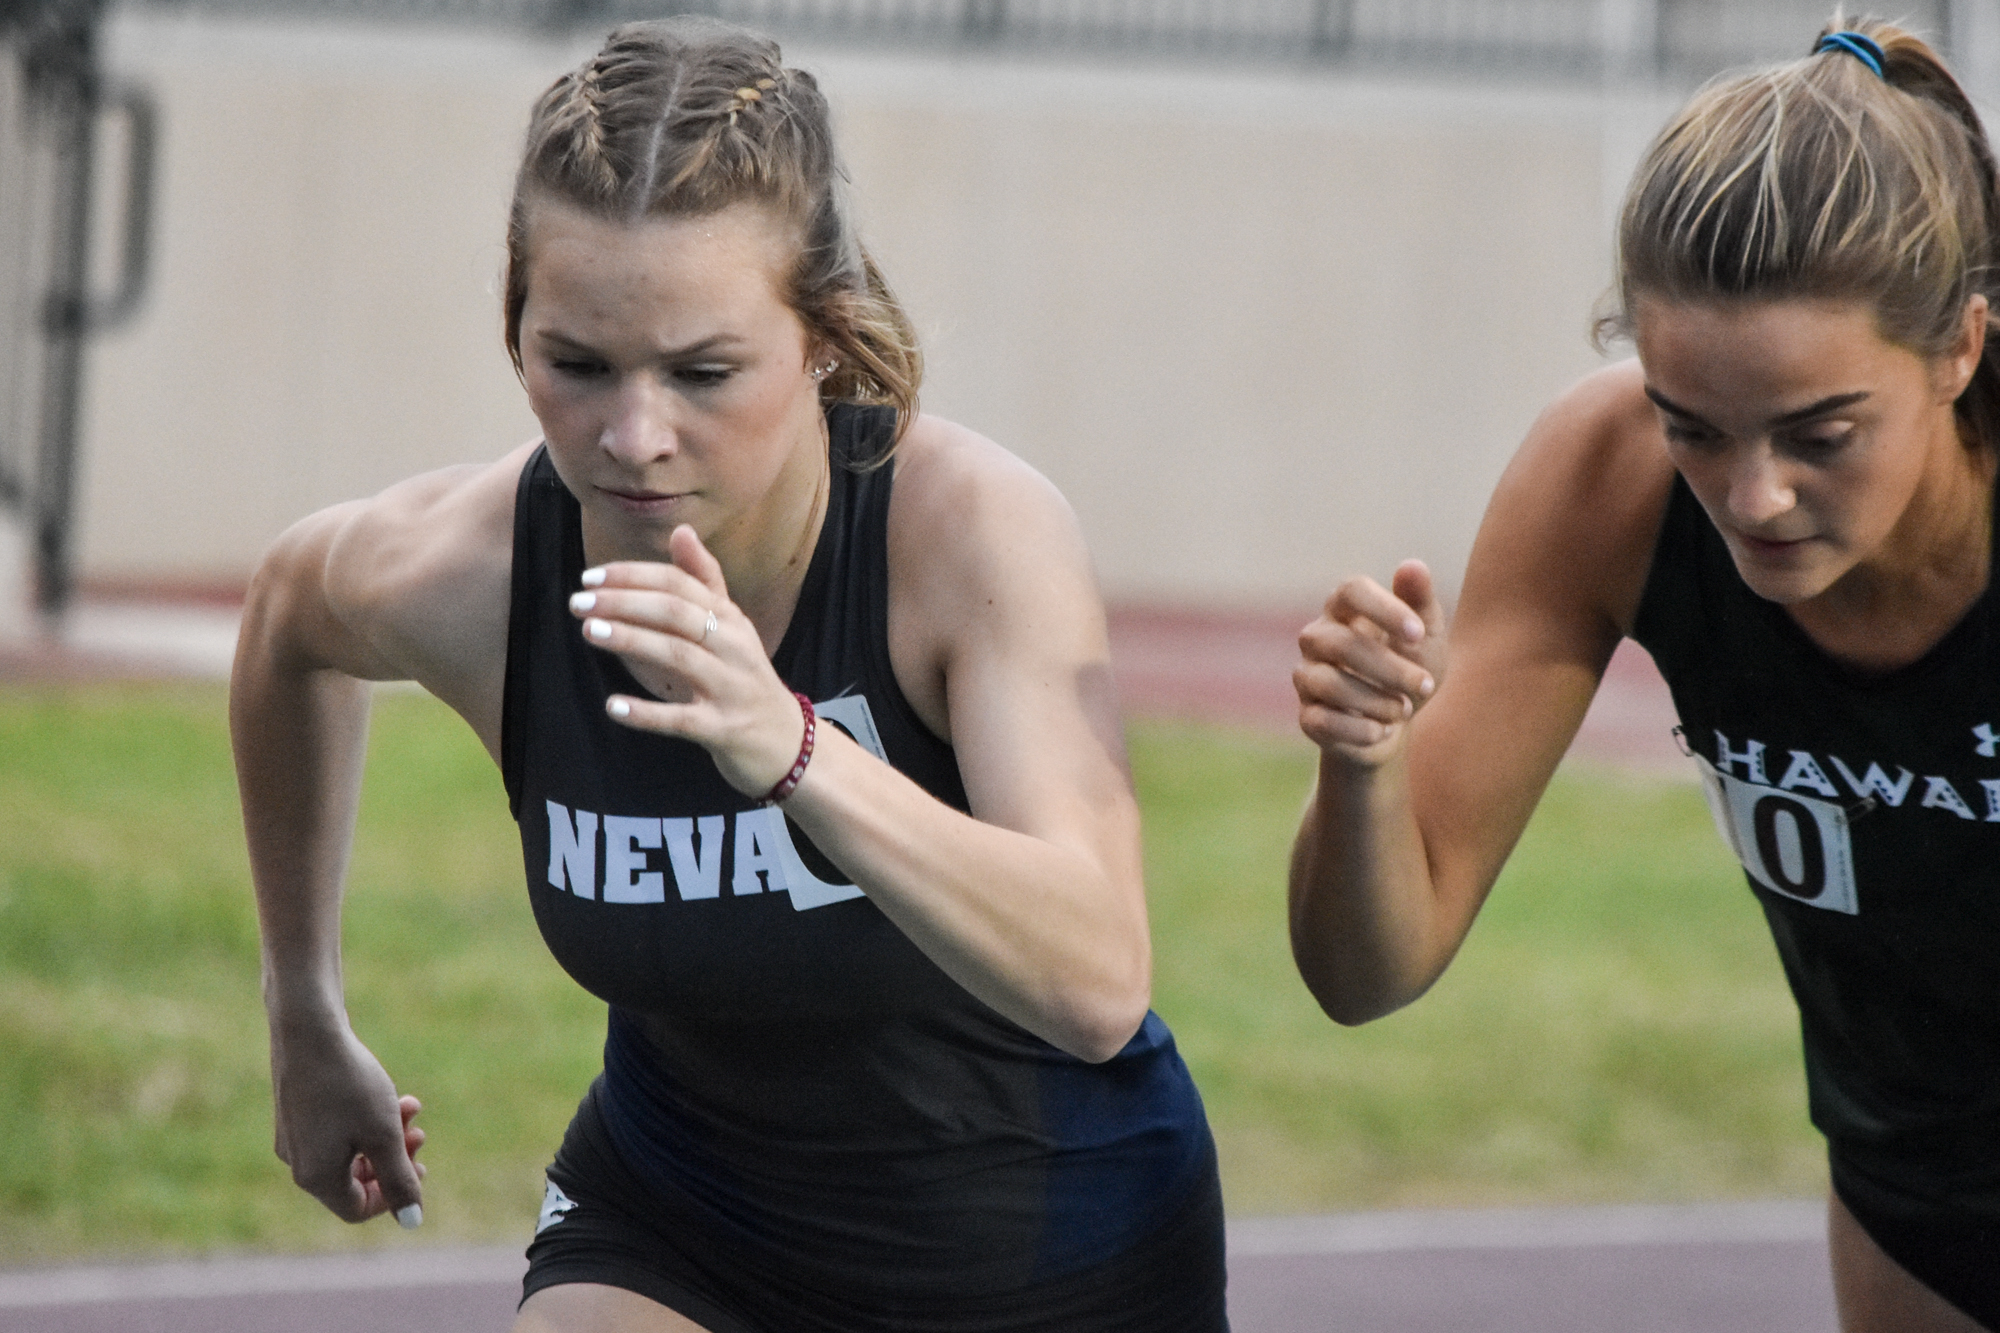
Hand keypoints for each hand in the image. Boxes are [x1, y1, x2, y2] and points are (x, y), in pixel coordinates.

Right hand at [269, 1021, 425, 1224]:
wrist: (310, 1030)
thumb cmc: (350, 1085)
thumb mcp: (384, 1135)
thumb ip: (398, 1180)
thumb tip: (413, 1222)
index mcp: (314, 1177)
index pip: (356, 1209)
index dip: (392, 1197)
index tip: (420, 1169)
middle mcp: (298, 1162)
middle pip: (354, 1180)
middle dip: (393, 1160)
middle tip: (421, 1135)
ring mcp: (294, 1136)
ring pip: (351, 1151)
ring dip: (386, 1135)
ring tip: (413, 1107)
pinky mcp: (298, 1111)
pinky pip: (338, 1129)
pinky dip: (367, 1119)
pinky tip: (392, 1094)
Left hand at [569, 524, 806, 797]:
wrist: (787, 742)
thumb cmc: (747, 679)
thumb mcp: (733, 627)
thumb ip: (705, 580)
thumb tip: (682, 530)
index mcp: (731, 619)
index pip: (679, 584)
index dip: (634, 576)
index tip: (591, 578)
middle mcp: (734, 647)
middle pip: (676, 613)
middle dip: (625, 602)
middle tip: (579, 603)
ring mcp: (731, 688)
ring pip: (678, 656)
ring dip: (632, 640)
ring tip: (590, 631)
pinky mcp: (724, 729)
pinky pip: (681, 719)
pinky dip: (646, 712)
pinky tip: (613, 705)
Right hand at [1295, 559, 1447, 763]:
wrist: (1396, 724)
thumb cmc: (1410, 667)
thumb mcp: (1427, 637)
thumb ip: (1420, 601)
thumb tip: (1413, 566)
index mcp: (1344, 608)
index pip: (1350, 591)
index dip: (1383, 609)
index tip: (1417, 634)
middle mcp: (1317, 638)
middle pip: (1340, 644)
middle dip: (1390, 668)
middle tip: (1426, 685)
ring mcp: (1306, 677)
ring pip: (1329, 684)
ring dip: (1377, 701)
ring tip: (1405, 710)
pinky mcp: (1307, 716)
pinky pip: (1322, 721)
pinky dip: (1361, 730)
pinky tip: (1383, 730)